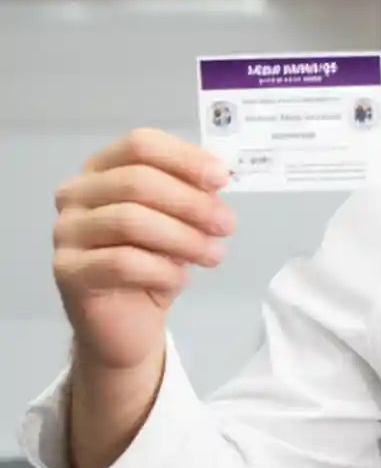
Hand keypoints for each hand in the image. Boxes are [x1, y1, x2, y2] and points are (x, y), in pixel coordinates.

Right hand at [52, 128, 235, 369]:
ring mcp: (66, 231)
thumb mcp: (180, 223)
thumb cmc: (152, 262)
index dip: (183, 158)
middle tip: (227, 225)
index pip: (140, 145)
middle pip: (137, 181)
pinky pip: (122, 262)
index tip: (222, 178)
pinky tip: (180, 279)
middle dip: (191, 203)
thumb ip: (193, 195)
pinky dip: (162, 269)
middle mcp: (76, 194)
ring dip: (183, 237)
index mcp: (102, 169)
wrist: (125, 322)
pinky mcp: (67, 270)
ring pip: (130, 220)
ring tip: (214, 255)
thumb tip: (217, 176)